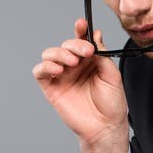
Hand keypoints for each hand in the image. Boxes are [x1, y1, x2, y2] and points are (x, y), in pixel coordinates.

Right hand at [32, 19, 129, 152]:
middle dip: (74, 44)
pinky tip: (58, 69)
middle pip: (65, 45)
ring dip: (60, 53)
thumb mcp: (112, 75)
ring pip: (50, 54)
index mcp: (89, 60)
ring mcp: (62, 76)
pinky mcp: (51, 88)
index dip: (80, 31)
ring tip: (73, 63)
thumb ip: (102, 54)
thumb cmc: (112, 104)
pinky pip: (40, 72)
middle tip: (86, 52)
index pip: (81, 40)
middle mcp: (74, 66)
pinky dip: (45, 66)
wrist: (106, 127)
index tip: (81, 25)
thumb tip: (95, 34)